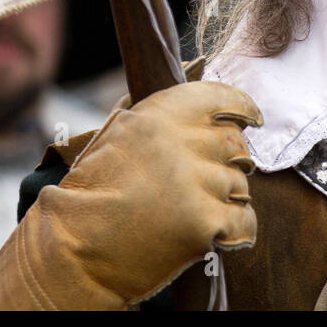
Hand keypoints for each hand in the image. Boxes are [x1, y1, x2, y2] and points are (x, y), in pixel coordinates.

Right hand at [0, 81, 261, 309]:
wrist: (73, 251)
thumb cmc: (89, 193)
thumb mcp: (115, 135)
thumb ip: (155, 112)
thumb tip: (191, 75)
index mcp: (161, 115)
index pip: (223, 98)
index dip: (244, 109)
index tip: (253, 119)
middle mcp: (183, 143)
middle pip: (236, 144)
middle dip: (232, 161)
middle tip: (213, 179)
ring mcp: (197, 183)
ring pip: (240, 184)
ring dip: (227, 198)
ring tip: (196, 211)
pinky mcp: (204, 222)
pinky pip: (244, 220)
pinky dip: (235, 229)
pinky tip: (216, 234)